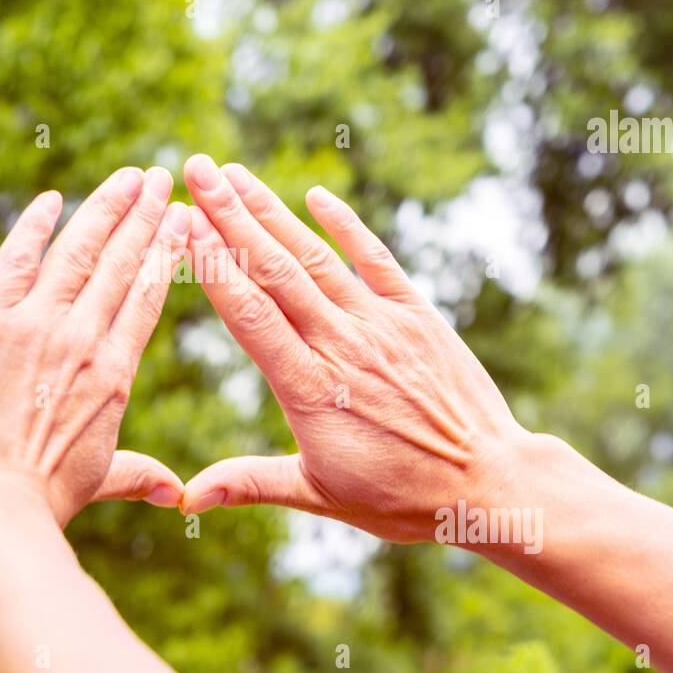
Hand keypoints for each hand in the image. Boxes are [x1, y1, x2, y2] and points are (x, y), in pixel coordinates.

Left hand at [0, 166, 189, 526]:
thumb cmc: (40, 496)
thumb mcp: (97, 479)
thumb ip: (140, 475)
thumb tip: (179, 498)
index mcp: (115, 371)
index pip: (148, 294)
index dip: (167, 251)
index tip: (183, 220)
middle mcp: (83, 337)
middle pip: (122, 261)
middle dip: (146, 215)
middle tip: (164, 178)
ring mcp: (36, 322)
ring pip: (79, 249)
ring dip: (107, 207)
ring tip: (130, 176)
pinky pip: (16, 258)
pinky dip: (34, 226)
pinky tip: (51, 200)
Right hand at [179, 154, 527, 541]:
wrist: (488, 482)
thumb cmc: (401, 497)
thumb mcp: (318, 495)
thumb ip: (251, 483)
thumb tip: (188, 500)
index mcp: (311, 390)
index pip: (251, 314)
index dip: (215, 264)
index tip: (184, 224)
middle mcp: (343, 345)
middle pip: (276, 270)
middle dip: (231, 217)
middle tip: (196, 172)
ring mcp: (381, 324)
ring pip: (316, 257)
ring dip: (272, 212)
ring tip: (233, 175)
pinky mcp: (417, 314)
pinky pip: (377, 259)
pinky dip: (346, 225)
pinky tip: (316, 196)